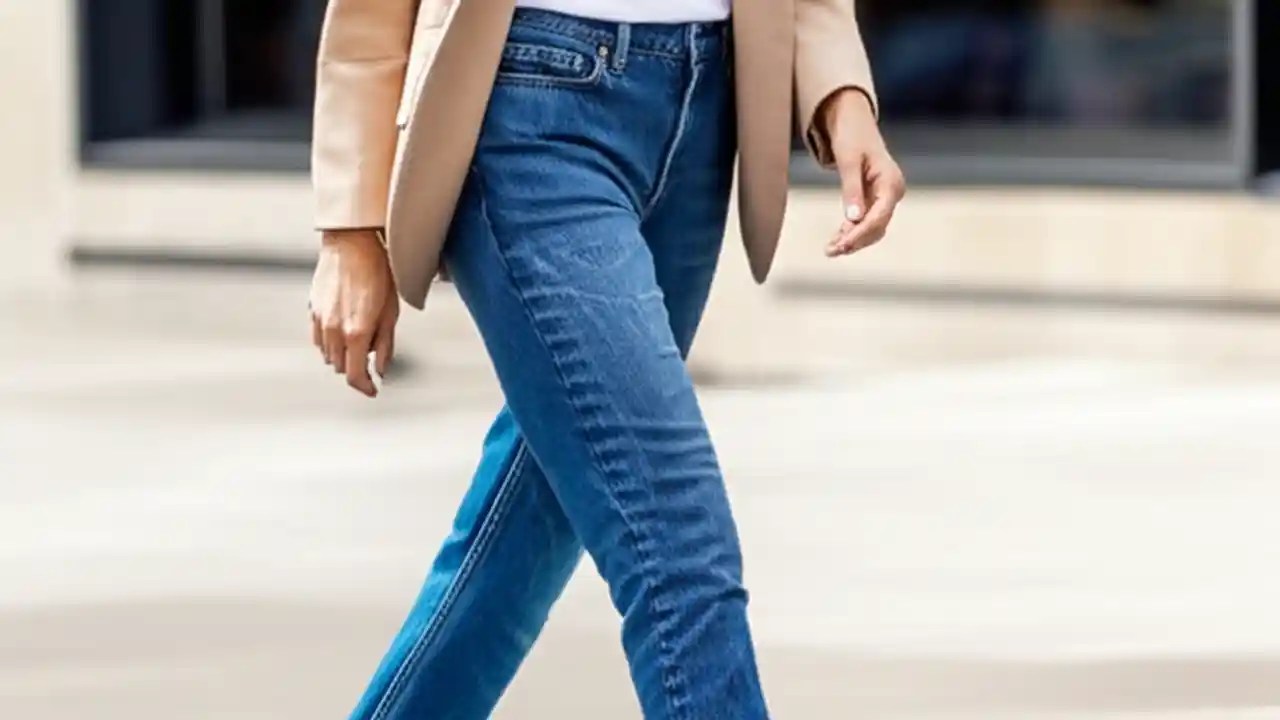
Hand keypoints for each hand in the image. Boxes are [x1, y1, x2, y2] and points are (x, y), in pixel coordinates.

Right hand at [308, 229, 399, 397]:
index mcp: (356, 333)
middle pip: (342, 367)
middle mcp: (334, 330)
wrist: (351, 243)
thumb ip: (385, 345)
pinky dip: (330, 342)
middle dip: (357, 367)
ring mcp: (320, 321)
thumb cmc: (378, 274)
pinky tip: (343, 328)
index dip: (365, 387)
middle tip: (372, 351)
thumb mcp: (391, 312)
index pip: (355, 376)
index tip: (373, 390)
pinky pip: (318, 340)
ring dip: (344, 355)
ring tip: (359, 334)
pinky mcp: (312, 311)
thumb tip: (381, 370)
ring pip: (329, 355)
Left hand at [819, 89, 906, 257]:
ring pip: (871, 228)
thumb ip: (852, 189)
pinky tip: (835, 239)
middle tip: (831, 251)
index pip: (880, 216)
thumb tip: (853, 219)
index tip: (843, 245)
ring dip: (852, 240)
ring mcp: (884, 197)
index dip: (861, 233)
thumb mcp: (849, 161)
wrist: (853, 123)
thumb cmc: (852, 136)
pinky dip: (851, 231)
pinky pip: (865, 221)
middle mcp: (892, 192)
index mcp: (891, 182)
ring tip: (830, 249)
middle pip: (877, 226)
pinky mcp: (874, 199)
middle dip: (855, 240)